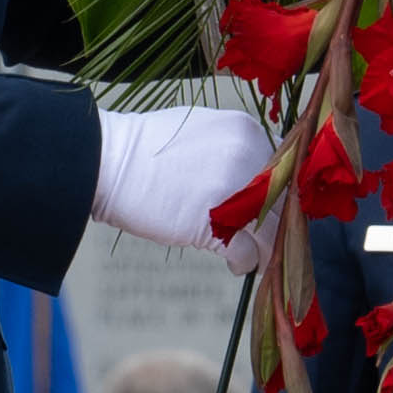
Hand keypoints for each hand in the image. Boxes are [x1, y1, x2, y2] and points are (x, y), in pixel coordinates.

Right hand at [94, 102, 277, 249]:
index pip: (285, 167)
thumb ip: (233, 147)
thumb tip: (254, 174)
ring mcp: (234, 192)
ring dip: (266, 247)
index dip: (279, 191)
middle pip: (283, 201)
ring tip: (253, 254)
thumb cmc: (145, 148)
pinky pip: (250, 253)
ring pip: (273, 230)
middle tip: (264, 236)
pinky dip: (246, 262)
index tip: (271, 207)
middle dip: (275, 222)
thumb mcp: (200, 129)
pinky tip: (236, 263)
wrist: (107, 161)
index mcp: (246, 131)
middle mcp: (249, 158)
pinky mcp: (217, 226)